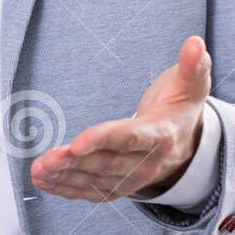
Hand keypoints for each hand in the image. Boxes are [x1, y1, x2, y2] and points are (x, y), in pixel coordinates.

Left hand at [31, 35, 210, 200]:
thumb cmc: (180, 108)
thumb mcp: (191, 85)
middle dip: (74, 162)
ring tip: (39, 171)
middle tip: (46, 160)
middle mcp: (147, 162)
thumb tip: (195, 43)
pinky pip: (91, 191)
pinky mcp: (119, 187)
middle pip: (107, 164)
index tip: (76, 143)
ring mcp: (133, 179)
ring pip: (95, 180)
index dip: (102, 140)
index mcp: (161, 135)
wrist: (189, 142)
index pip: (130, 138)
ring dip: (65, 177)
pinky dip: (66, 189)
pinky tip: (44, 182)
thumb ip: (193, 66)